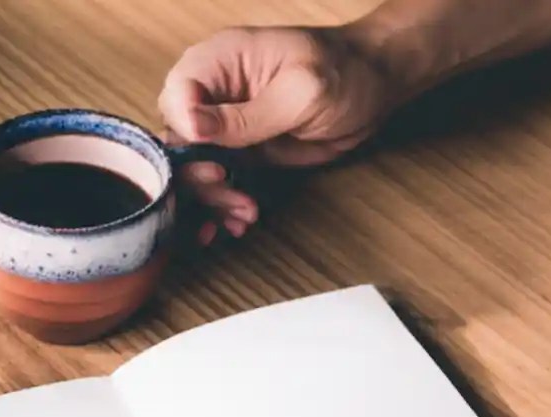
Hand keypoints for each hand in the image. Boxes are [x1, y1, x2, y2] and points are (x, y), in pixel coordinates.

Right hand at [158, 26, 395, 243]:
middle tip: (227, 187)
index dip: (183, 133)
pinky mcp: (237, 152)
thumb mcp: (299, 91)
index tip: (214, 159)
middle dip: (196, 175)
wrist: (375, 86)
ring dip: (210, 198)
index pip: (174, 98)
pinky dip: (222, 205)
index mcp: (217, 62)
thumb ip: (245, 114)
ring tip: (242, 214)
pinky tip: (237, 220)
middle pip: (176, 141)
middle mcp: (211, 93)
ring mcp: (223, 126)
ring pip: (192, 169)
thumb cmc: (346, 71)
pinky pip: (216, 182)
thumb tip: (191, 128)